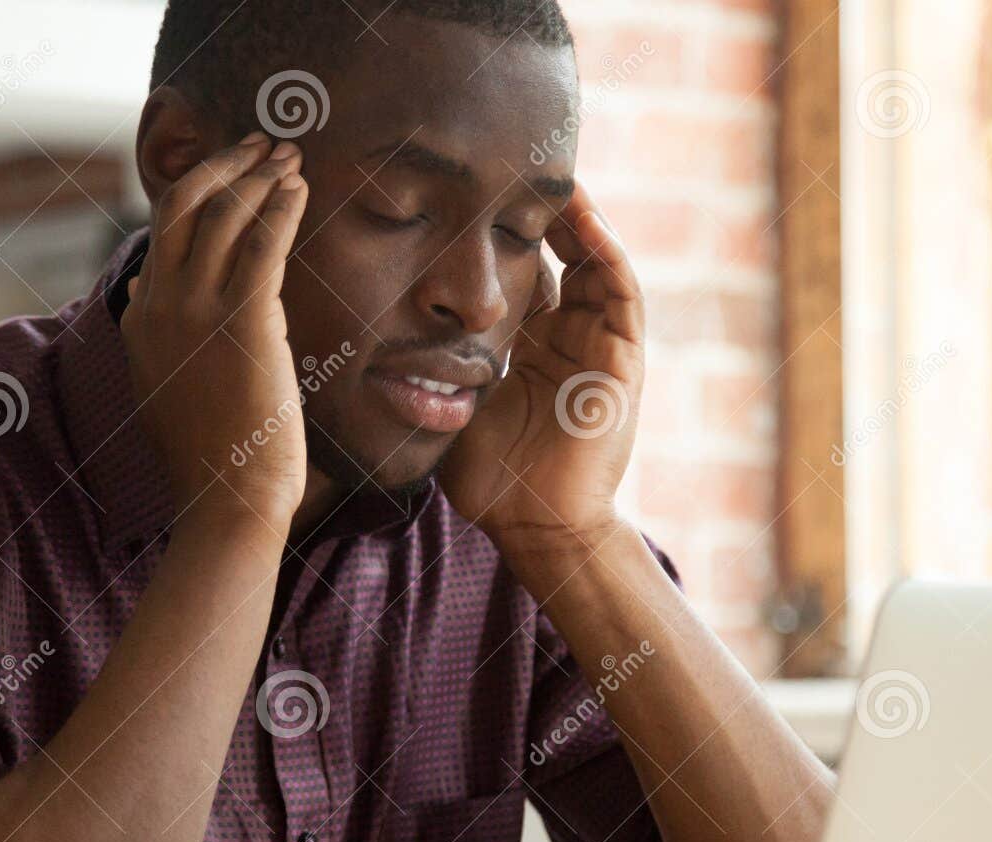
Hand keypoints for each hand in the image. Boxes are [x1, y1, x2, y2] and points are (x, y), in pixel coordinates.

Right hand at [120, 134, 310, 529]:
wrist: (229, 499)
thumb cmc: (212, 457)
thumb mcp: (165, 387)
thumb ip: (156, 336)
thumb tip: (143, 293)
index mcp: (141, 319)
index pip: (161, 231)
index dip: (198, 189)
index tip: (232, 171)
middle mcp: (160, 305)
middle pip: (184, 205)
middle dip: (226, 164)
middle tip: (264, 142)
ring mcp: (196, 310)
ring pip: (224, 214)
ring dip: (260, 174)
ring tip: (289, 154)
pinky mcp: (241, 320)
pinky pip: (261, 242)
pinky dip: (280, 205)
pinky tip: (299, 187)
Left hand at [440, 181, 643, 553]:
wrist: (536, 527)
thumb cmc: (490, 480)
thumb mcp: (450, 403)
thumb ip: (425, 368)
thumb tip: (366, 338)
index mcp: (530, 348)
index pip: (522, 271)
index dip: (501, 231)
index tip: (468, 192)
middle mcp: (568, 338)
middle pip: (561, 254)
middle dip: (539, 210)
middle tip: (512, 164)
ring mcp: (600, 346)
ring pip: (595, 260)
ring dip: (577, 216)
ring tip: (551, 174)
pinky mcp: (625, 357)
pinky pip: (620, 289)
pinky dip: (606, 249)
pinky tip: (582, 217)